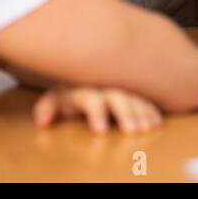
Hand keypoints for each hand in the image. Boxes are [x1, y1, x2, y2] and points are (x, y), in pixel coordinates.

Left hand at [32, 85, 162, 133]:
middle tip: (131, 131)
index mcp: (84, 88)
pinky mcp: (134, 91)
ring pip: (134, 98)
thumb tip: (42, 123)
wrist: (86, 67)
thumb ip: (47, 107)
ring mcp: (121, 87)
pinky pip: (145, 99)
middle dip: (125, 113)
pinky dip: (151, 111)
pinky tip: (155, 123)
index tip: (100, 131)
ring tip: (146, 128)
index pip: (90, 99)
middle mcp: (105, 86)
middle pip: (117, 97)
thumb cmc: (70, 91)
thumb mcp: (56, 98)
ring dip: (141, 113)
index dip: (96, 114)